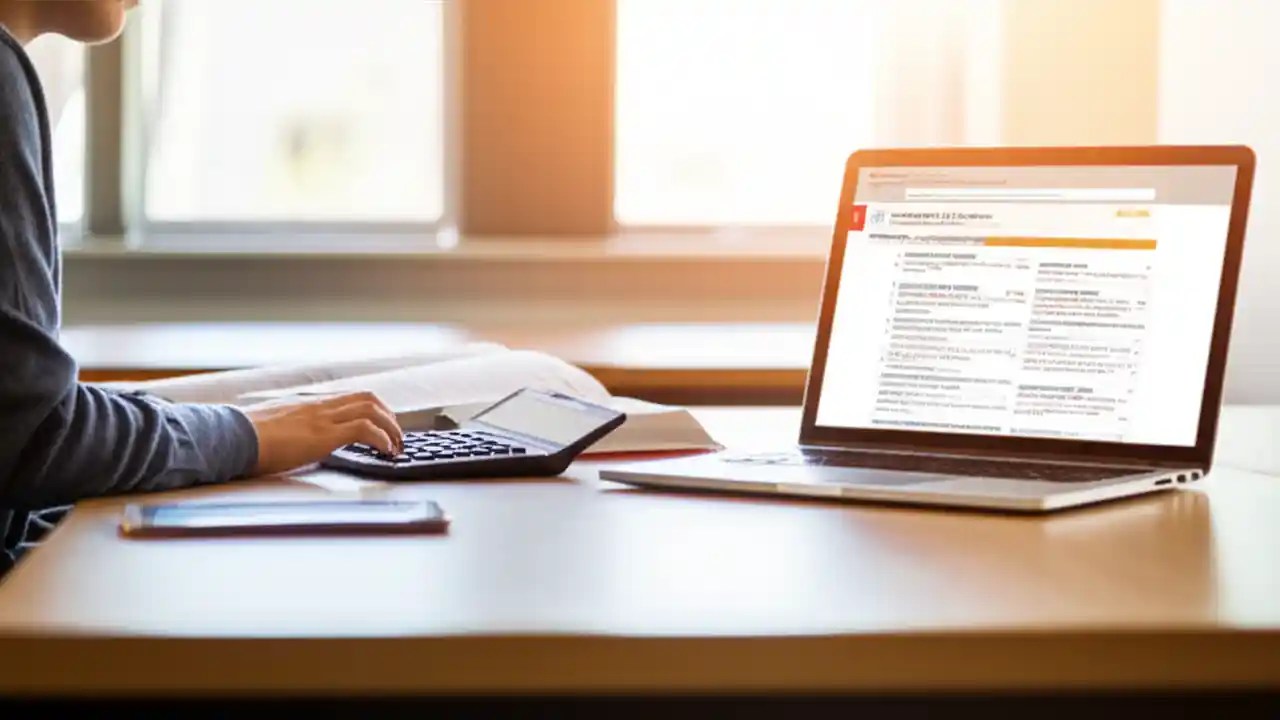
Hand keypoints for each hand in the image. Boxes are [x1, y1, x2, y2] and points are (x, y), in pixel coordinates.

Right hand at [242, 391, 403, 475]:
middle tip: (396, 436)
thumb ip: (289, 430)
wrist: (231, 438)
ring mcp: (322, 418)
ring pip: (371, 409)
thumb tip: (291, 443)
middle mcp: (319, 407)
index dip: (373, 409)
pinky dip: (382, 439)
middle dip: (388, 416)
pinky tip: (386, 452)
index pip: (350, 397)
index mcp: (308, 405)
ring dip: (391, 428)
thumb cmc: (245, 438)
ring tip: (396, 446)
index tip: (382, 425)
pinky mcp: (323, 435)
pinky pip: (364, 429)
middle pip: (367, 397)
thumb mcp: (274, 429)